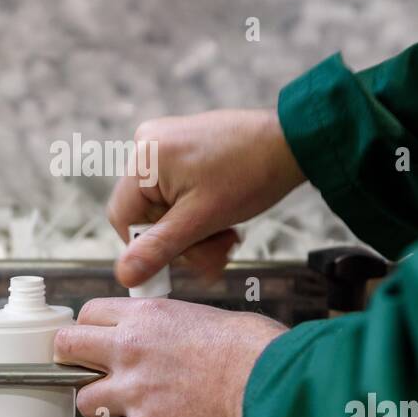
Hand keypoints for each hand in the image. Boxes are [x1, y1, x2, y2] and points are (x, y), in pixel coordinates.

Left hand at [55, 297, 287, 416]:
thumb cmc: (253, 349)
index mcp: (144, 317)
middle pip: (66, 350)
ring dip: (108, 411)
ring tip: (138, 414)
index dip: (90, 332)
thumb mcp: (202, 316)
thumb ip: (167, 327)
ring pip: (86, 404)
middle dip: (76, 364)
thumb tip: (164, 340)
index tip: (97, 343)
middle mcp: (129, 350)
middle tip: (94, 375)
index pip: (87, 315)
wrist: (270, 384)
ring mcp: (133, 392)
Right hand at [111, 109, 305, 288]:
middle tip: (216, 254)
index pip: (124, 218)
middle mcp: (148, 145)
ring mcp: (166, 145)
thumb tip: (124, 275)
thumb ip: (160, 247)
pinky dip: (198, 213)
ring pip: (165, 209)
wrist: (293, 141)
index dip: (148, 248)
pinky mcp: (184, 149)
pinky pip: (177, 193)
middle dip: (182, 241)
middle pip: (147, 215)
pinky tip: (224, 221)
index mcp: (145, 157)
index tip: (178, 265)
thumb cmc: (252, 172)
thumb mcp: (202, 219)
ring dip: (194, 232)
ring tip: (227, 238)